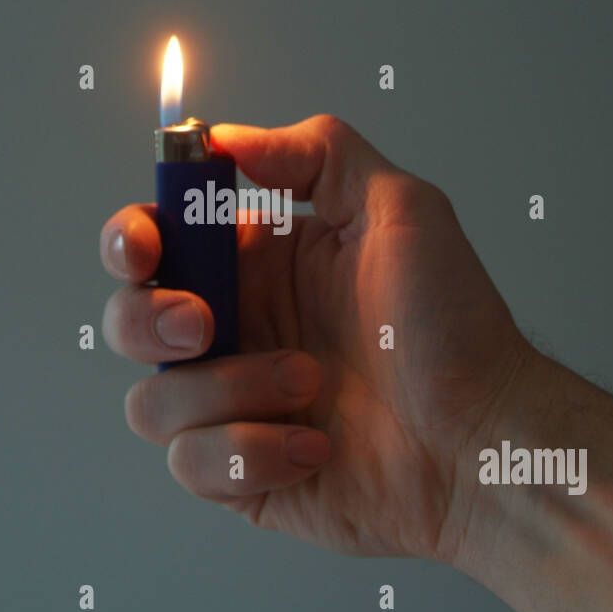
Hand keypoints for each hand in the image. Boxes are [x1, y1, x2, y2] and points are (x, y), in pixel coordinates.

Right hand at [99, 114, 531, 559]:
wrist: (484, 437)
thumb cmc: (454, 327)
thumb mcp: (400, 207)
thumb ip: (314, 152)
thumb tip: (226, 137)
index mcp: (258, 265)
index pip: (158, 239)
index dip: (131, 237)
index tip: (148, 244)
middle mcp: (237, 332)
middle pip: (128, 318)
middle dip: (148, 320)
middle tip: (204, 326)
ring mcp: (233, 406)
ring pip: (152, 401)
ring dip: (229, 390)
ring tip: (311, 384)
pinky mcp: (240, 473)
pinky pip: (190, 464)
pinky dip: (249, 454)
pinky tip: (314, 448)